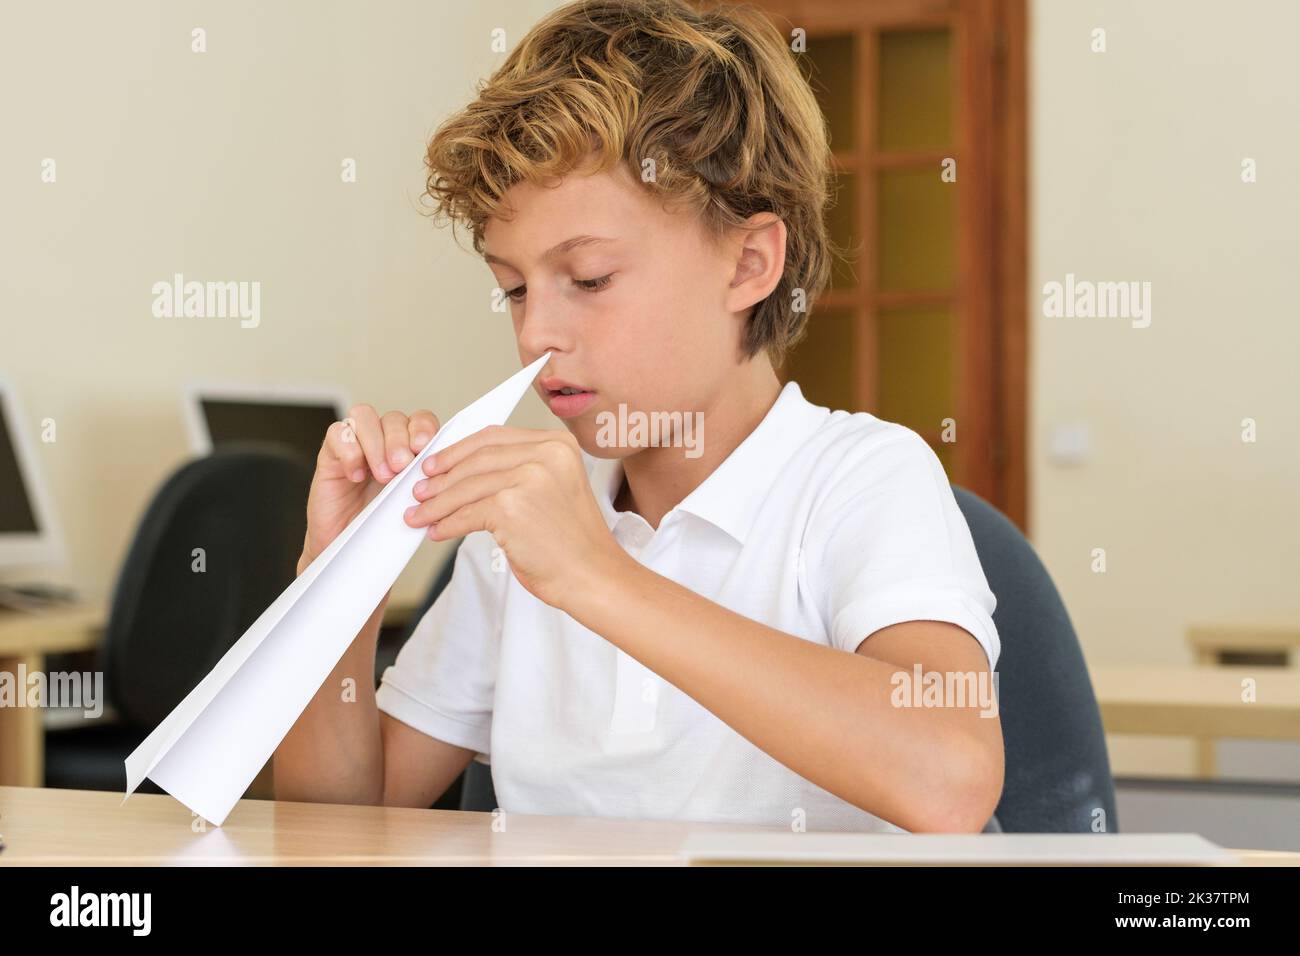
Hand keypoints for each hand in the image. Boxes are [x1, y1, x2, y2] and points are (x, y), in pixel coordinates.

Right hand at [299, 404, 440, 571]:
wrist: (349, 550)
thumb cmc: (383, 527)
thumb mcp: (414, 505)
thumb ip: (428, 484)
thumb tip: (448, 474)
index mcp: (409, 449)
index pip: (420, 420)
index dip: (423, 428)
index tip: (424, 448)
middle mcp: (383, 441)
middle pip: (394, 418)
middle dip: (400, 440)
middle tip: (401, 467)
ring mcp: (356, 444)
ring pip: (365, 417)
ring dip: (376, 443)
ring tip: (382, 474)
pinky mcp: (330, 454)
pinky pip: (337, 433)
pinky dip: (349, 450)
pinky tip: (356, 475)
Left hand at [403, 425, 623, 607]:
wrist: (592, 575)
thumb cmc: (572, 541)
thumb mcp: (552, 489)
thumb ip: (518, 470)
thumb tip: (460, 472)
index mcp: (557, 443)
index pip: (494, 437)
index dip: (458, 450)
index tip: (436, 465)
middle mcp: (546, 454)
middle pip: (476, 459)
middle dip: (442, 477)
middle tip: (420, 491)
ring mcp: (530, 478)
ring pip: (467, 487)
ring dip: (437, 504)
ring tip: (419, 515)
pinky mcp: (512, 507)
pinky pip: (467, 513)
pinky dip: (446, 523)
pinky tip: (436, 531)